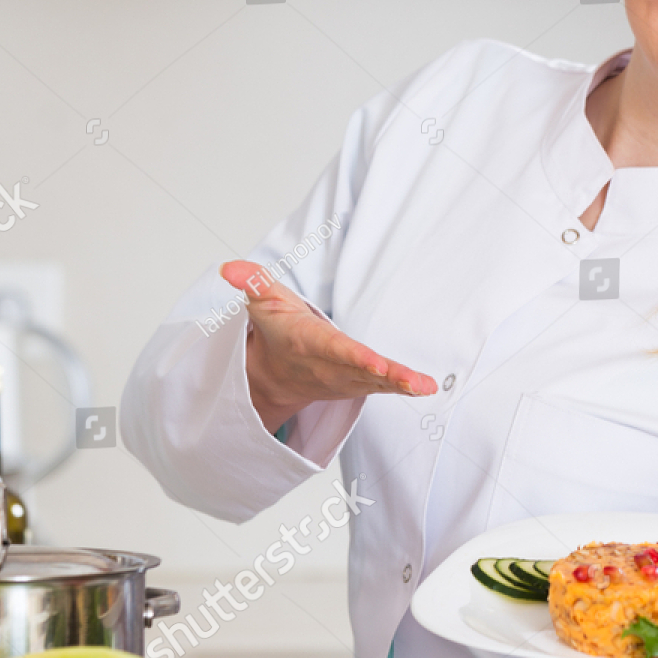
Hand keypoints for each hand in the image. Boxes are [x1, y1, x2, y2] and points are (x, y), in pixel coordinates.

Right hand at [220, 260, 436, 434]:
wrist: (273, 375)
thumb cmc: (276, 332)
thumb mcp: (262, 300)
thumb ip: (252, 281)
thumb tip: (230, 268)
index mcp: (309, 343)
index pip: (335, 350)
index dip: (356, 358)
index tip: (376, 363)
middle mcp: (329, 366)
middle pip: (362, 371)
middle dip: (388, 377)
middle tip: (414, 381)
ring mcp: (345, 379)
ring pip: (376, 383)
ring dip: (402, 385)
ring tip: (425, 386)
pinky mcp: (358, 384)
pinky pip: (383, 387)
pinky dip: (405, 388)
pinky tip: (428, 388)